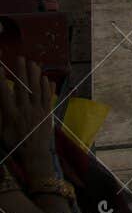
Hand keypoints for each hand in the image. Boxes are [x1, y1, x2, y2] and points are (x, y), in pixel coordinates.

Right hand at [0, 60, 56, 180]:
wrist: (34, 155)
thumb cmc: (14, 145)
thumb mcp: (1, 132)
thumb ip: (0, 116)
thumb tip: (0, 102)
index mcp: (10, 114)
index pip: (4, 93)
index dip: (1, 80)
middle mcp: (24, 109)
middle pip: (22, 86)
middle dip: (21, 71)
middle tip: (21, 58)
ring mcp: (37, 110)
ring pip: (36, 88)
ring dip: (35, 74)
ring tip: (33, 63)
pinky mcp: (47, 112)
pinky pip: (47, 96)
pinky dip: (47, 86)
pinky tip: (46, 77)